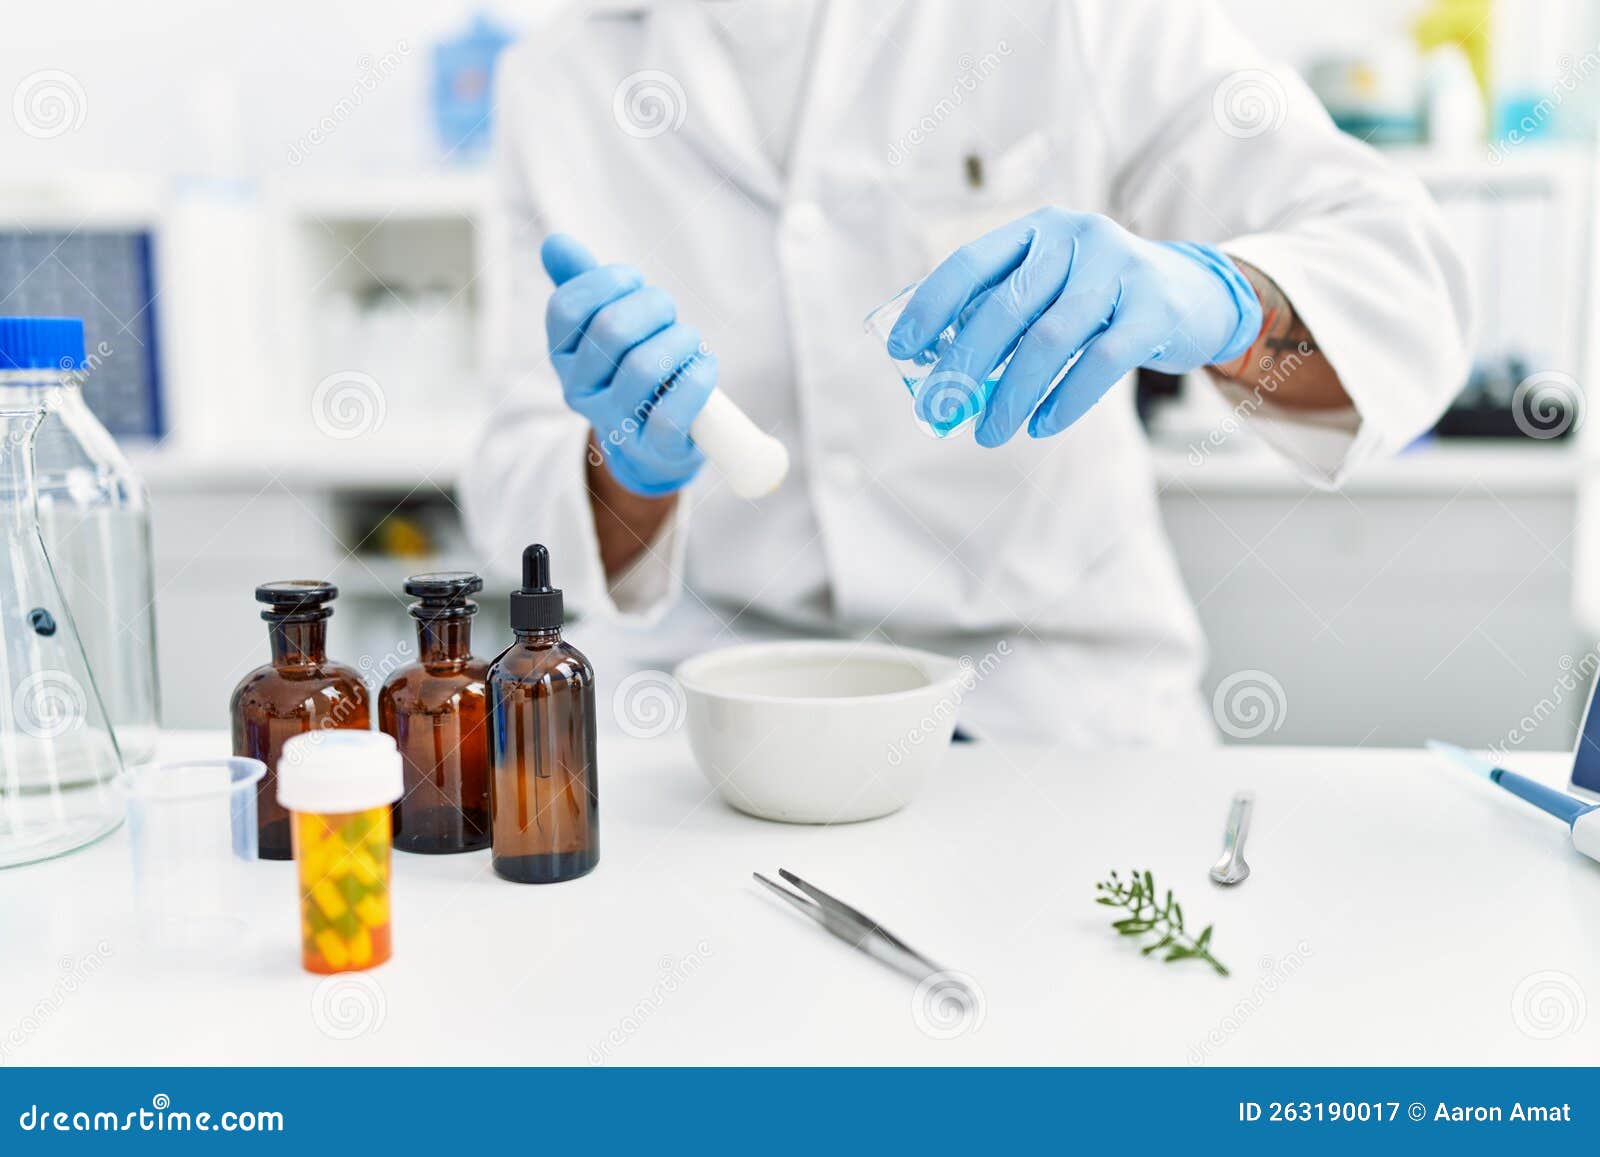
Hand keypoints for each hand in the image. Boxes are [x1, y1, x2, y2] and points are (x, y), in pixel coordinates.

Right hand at [542, 233, 716, 495]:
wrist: (653, 444)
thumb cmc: (632, 369)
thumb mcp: (603, 326)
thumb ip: (581, 284)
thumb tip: (555, 244)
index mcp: (563, 355)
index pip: (567, 306)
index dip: (607, 281)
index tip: (633, 283)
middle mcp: (579, 390)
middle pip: (611, 330)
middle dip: (653, 306)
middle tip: (669, 313)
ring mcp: (615, 422)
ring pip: (644, 368)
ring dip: (680, 341)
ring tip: (689, 341)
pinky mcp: (654, 448)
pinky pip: (672, 412)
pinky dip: (697, 379)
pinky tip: (704, 365)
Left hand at [887, 208, 1261, 445]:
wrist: (1198, 294)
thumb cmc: (1105, 301)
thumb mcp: (1054, 291)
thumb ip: (1007, 315)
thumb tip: (945, 370)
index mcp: (1039, 231)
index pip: (971, 264)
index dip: (931, 307)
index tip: (903, 350)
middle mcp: (1077, 238)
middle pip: (1004, 308)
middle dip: (963, 366)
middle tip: (938, 411)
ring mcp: (1119, 269)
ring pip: (1049, 339)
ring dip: (1011, 394)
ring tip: (989, 433)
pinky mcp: (1154, 309)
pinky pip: (1100, 360)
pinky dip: (1065, 400)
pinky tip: (1041, 424)